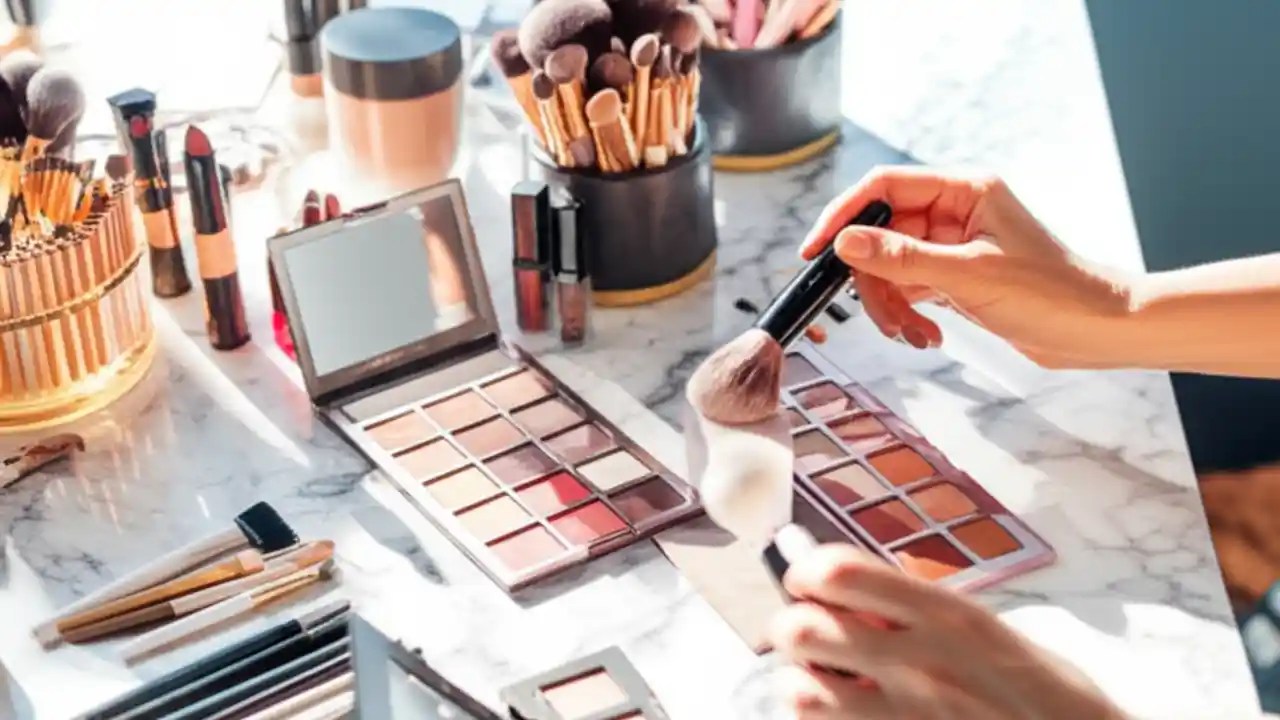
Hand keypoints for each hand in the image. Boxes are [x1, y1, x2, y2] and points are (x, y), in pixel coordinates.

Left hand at [770, 545, 1127, 718]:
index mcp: (947, 616)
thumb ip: (916, 607)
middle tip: (809, 631)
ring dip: (803, 679)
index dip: (807, 572)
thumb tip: (839, 583)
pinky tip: (844, 712)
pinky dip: (821, 717)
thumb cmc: (1037, 691)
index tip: (808, 579)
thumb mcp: (986, 631)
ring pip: (800, 688)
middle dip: (794, 626)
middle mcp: (921, 664)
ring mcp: (907, 717)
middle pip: (802, 630)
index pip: (839, 573)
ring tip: (826, 677)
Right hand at [802, 167, 1136, 368]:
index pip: (884, 188)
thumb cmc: (1052, 293)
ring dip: (890, 304)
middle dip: (874, 279)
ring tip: (912, 334)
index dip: (844, 215)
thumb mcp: (969, 275)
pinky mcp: (953, 277)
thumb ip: (902, 258)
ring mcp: (951, 245)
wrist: (1096, 331)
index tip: (817, 249)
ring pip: (889, 267)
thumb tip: (845, 242)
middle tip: (881, 315)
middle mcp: (954, 211)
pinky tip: (926, 335)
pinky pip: (907, 289)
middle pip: (880, 234)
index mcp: (964, 190)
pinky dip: (907, 314)